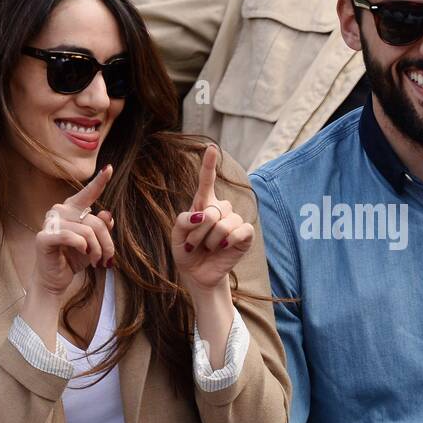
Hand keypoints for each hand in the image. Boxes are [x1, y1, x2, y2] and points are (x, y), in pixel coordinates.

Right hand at [29, 164, 115, 299]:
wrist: (55, 280)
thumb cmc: (73, 259)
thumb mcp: (94, 244)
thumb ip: (101, 228)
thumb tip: (108, 214)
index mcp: (71, 209)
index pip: (87, 194)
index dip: (99, 182)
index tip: (110, 169)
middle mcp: (59, 211)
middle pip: (95, 221)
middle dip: (106, 243)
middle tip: (106, 258)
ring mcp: (49, 223)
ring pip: (86, 231)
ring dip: (96, 250)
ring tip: (96, 261)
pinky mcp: (44, 237)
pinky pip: (70, 236)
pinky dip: (81, 246)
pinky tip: (83, 254)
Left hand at [172, 144, 254, 294]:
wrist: (198, 274)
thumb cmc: (187, 251)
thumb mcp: (176, 235)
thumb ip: (184, 221)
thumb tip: (204, 214)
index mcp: (203, 204)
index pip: (206, 181)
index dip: (209, 164)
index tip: (211, 148)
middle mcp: (221, 209)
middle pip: (212, 211)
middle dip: (199, 232)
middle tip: (195, 244)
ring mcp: (234, 220)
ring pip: (223, 224)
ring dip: (210, 241)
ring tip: (208, 248)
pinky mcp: (245, 234)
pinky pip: (239, 231)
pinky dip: (228, 241)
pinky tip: (223, 248)